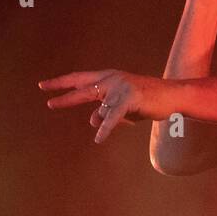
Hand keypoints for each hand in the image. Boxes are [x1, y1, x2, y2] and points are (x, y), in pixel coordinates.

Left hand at [38, 69, 172, 143]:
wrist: (173, 97)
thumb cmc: (148, 101)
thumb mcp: (123, 108)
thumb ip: (106, 112)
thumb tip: (92, 121)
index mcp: (108, 77)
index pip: (80, 79)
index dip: (61, 83)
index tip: (43, 86)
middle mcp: (111, 78)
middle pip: (82, 88)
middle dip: (65, 96)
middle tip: (49, 103)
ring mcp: (120, 87)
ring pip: (101, 109)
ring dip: (104, 121)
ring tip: (104, 129)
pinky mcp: (130, 98)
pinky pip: (113, 117)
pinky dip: (105, 128)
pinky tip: (99, 138)